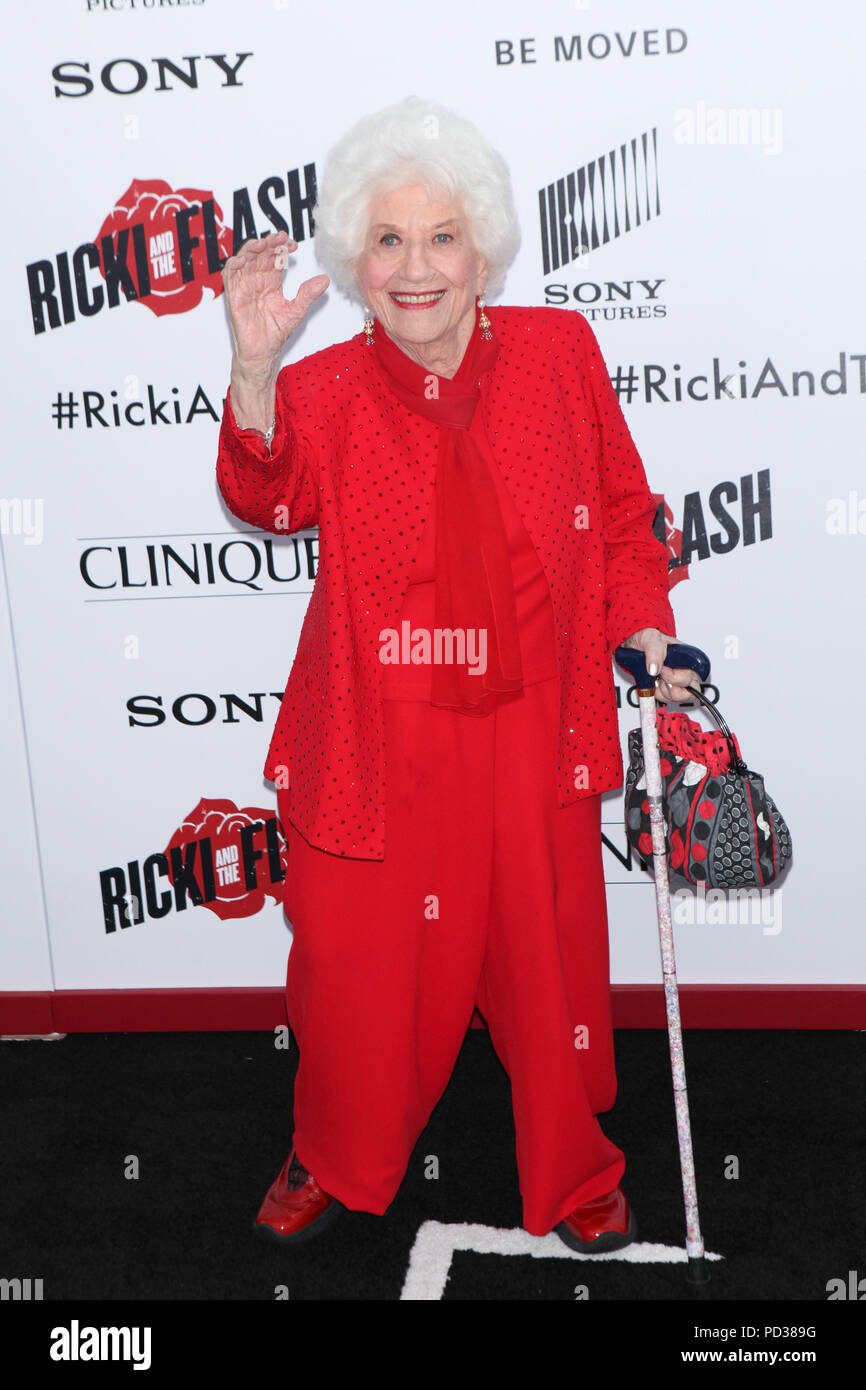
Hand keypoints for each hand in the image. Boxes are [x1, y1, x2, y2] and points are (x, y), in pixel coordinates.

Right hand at [223, 229, 328, 380]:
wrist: (262, 352)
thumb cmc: (276, 333)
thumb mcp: (297, 311)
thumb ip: (308, 294)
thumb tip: (324, 280)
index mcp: (272, 280)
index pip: (276, 256)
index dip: (283, 246)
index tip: (293, 244)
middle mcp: (257, 279)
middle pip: (260, 253)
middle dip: (268, 243)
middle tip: (279, 238)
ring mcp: (244, 286)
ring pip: (244, 259)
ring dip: (251, 249)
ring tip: (262, 244)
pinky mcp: (234, 296)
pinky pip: (229, 275)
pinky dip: (233, 265)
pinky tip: (242, 260)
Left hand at [621, 628, 701, 702]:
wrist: (634, 648)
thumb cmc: (647, 640)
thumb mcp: (649, 638)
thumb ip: (654, 650)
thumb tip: (655, 668)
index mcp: (687, 657)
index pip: (697, 673)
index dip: (681, 677)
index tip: (664, 671)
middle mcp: (685, 671)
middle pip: (691, 690)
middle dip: (671, 685)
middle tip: (659, 675)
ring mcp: (676, 683)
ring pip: (679, 698)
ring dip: (663, 691)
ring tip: (655, 678)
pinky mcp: (667, 692)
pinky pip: (666, 701)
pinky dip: (657, 694)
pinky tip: (653, 684)